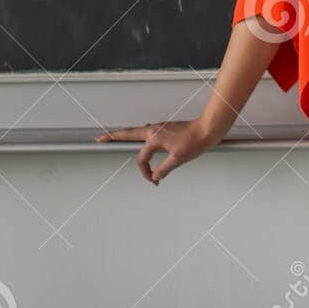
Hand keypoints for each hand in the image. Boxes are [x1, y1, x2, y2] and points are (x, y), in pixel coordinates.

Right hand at [93, 117, 216, 183]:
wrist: (208, 128)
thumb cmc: (196, 140)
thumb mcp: (178, 159)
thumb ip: (164, 169)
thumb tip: (156, 175)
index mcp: (154, 137)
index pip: (142, 158)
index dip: (145, 172)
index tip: (153, 180)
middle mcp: (154, 129)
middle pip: (128, 133)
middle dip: (113, 136)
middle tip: (99, 138)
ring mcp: (159, 127)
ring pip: (137, 132)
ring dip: (126, 135)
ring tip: (114, 137)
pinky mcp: (165, 128)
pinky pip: (148, 133)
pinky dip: (140, 137)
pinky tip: (141, 139)